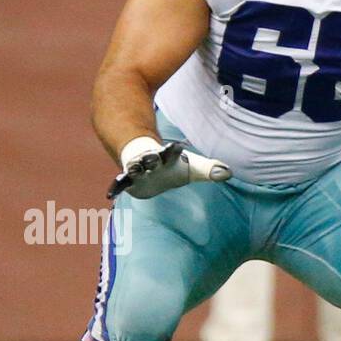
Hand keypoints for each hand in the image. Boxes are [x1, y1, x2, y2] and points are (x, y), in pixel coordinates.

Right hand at [108, 137, 231, 198]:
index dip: (174, 149)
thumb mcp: (191, 167)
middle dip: (151, 159)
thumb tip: (230, 173)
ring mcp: (137, 168)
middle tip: (152, 158)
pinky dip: (115, 188)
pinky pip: (119, 183)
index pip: (172, 151)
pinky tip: (110, 195)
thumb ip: (210, 169)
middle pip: (151, 158)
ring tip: (129, 171)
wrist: (142, 158)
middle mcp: (151, 161)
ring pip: (134, 168)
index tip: (177, 144)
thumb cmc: (169, 164)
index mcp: (167, 157)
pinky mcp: (127, 179)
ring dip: (133, 169)